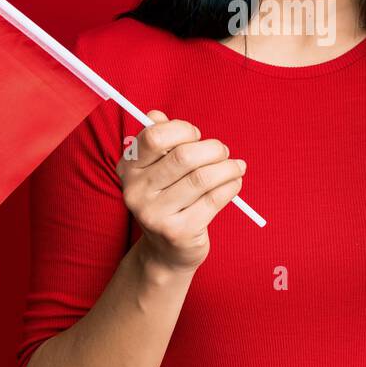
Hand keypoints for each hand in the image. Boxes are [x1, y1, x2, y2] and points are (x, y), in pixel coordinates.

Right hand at [116, 109, 246, 273]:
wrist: (166, 250)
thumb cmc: (168, 198)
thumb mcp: (156, 169)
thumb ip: (156, 139)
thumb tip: (156, 115)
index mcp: (129, 169)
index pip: (154, 136)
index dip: (182, 130)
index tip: (196, 136)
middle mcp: (136, 192)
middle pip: (184, 157)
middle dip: (212, 149)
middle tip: (223, 151)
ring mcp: (156, 215)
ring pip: (202, 178)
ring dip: (228, 168)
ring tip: (236, 167)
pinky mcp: (179, 232)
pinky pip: (214, 199)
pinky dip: (231, 186)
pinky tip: (235, 183)